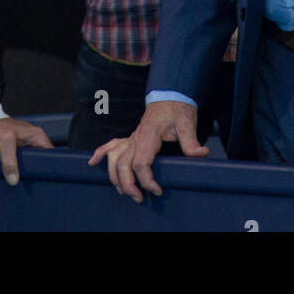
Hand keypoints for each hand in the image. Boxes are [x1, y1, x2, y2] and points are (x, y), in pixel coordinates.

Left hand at [0, 116, 53, 184]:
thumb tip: (14, 180)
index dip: (47, 168)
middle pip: (41, 162)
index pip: (51, 155)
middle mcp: (33, 140)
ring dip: (25, 173)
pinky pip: (21, 164)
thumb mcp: (3, 142)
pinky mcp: (16, 151)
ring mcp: (25, 146)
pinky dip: (17, 171)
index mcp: (37, 135)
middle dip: (35, 173)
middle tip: (28, 184)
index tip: (40, 180)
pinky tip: (12, 178)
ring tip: (19, 182)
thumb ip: (10, 160)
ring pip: (31, 165)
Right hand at [89, 100, 205, 202]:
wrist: (169, 94)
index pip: (141, 163)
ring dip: (115, 177)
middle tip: (139, 198)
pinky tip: (93, 162)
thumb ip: (191, 142)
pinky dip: (100, 153)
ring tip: (124, 192)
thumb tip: (201, 154)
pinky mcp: (131, 137)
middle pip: (123, 164)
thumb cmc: (177, 108)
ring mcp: (131, 137)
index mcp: (148, 136)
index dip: (147, 180)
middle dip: (128, 184)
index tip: (158, 190)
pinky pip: (111, 145)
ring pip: (114, 159)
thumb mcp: (187, 124)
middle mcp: (136, 138)